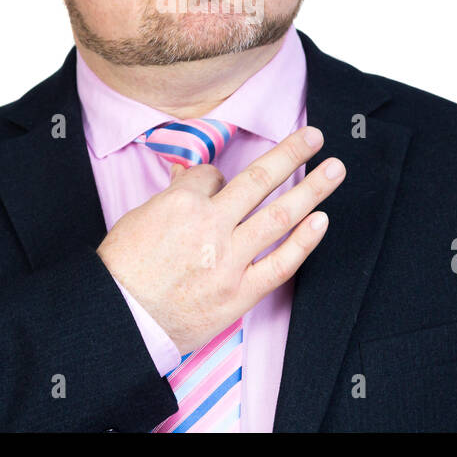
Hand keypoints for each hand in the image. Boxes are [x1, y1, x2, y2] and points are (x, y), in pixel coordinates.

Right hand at [96, 126, 343, 354]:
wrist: (122, 320)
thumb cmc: (124, 270)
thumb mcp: (140, 216)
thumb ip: (174, 194)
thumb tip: (193, 174)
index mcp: (182, 203)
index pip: (213, 175)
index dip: (217, 178)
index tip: (219, 186)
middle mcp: (211, 226)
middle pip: (259, 179)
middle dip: (291, 153)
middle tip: (315, 136)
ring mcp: (229, 260)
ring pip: (279, 215)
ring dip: (312, 189)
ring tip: (334, 169)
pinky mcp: (240, 293)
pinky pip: (280, 263)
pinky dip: (304, 241)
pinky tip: (321, 219)